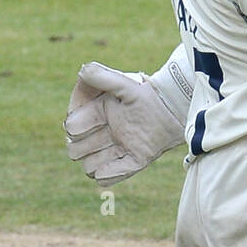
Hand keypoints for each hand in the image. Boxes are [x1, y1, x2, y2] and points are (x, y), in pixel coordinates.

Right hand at [64, 62, 184, 185]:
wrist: (174, 107)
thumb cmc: (146, 93)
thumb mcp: (123, 84)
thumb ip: (102, 77)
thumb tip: (82, 71)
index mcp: (97, 112)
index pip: (72, 127)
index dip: (75, 127)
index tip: (84, 123)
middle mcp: (105, 132)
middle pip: (76, 149)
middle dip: (79, 147)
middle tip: (99, 137)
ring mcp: (119, 147)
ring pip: (90, 165)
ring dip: (93, 162)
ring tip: (109, 151)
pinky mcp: (135, 159)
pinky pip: (114, 174)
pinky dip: (108, 175)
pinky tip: (105, 172)